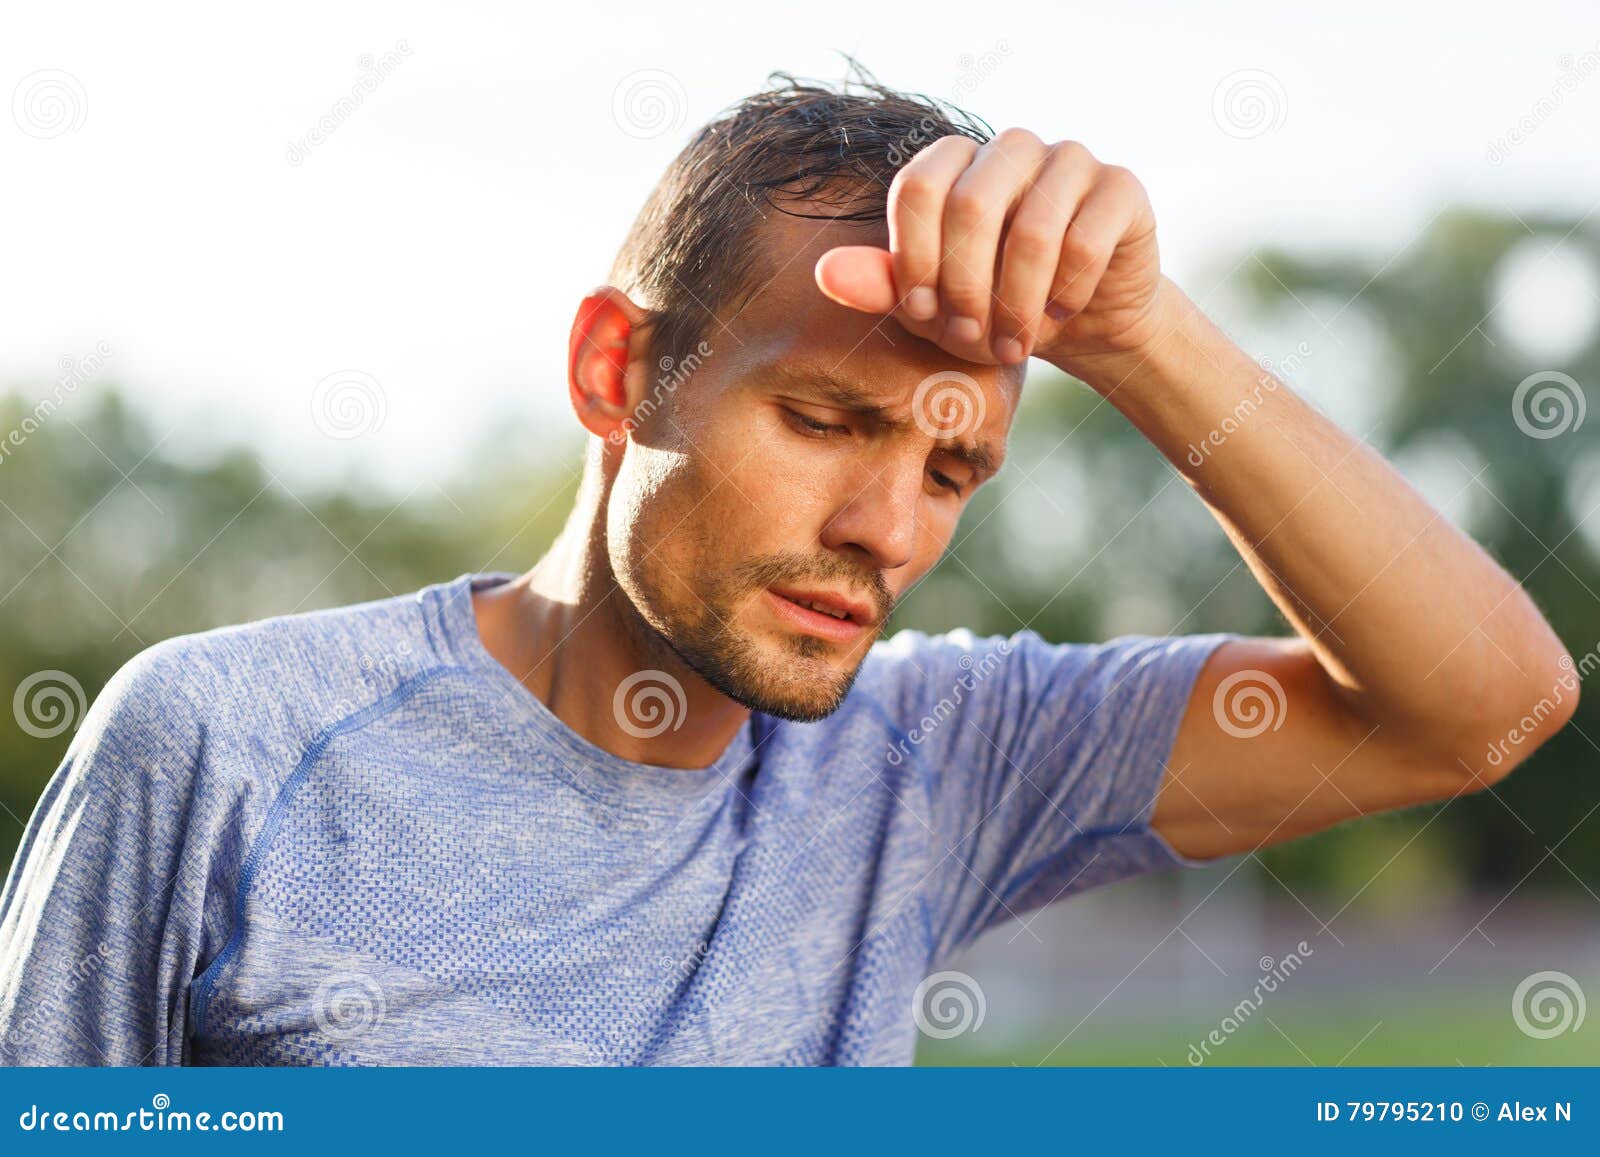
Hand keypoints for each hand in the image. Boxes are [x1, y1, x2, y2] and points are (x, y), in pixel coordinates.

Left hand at [814, 130, 1168, 374]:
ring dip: (1019, 303)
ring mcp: (1070, 158)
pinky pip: (1086, 241)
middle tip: (972, 340)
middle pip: (971, 205)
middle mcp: (1011, 147)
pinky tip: (1062, 315)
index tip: (928, 316)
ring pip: (1035, 228)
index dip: (916, 259)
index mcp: (956, 161)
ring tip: (1016, 343)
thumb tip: (825, 273)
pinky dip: (1067, 293)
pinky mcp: (1120, 188)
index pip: (916, 188)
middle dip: (967, 288)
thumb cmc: (993, 308)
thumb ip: (883, 285)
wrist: (1079, 325)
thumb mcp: (932, 308)